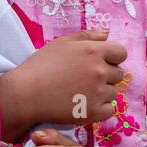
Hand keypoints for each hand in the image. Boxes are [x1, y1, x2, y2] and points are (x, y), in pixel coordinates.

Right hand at [0, 29, 126, 140]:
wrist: (25, 94)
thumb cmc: (41, 65)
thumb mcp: (63, 43)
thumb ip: (88, 36)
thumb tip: (107, 34)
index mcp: (93, 51)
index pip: (121, 53)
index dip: (112, 57)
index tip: (99, 62)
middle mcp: (99, 71)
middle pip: (118, 74)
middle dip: (106, 75)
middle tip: (84, 79)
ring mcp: (98, 93)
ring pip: (113, 92)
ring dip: (102, 92)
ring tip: (80, 92)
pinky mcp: (93, 113)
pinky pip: (109, 110)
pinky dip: (100, 109)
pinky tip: (83, 104)